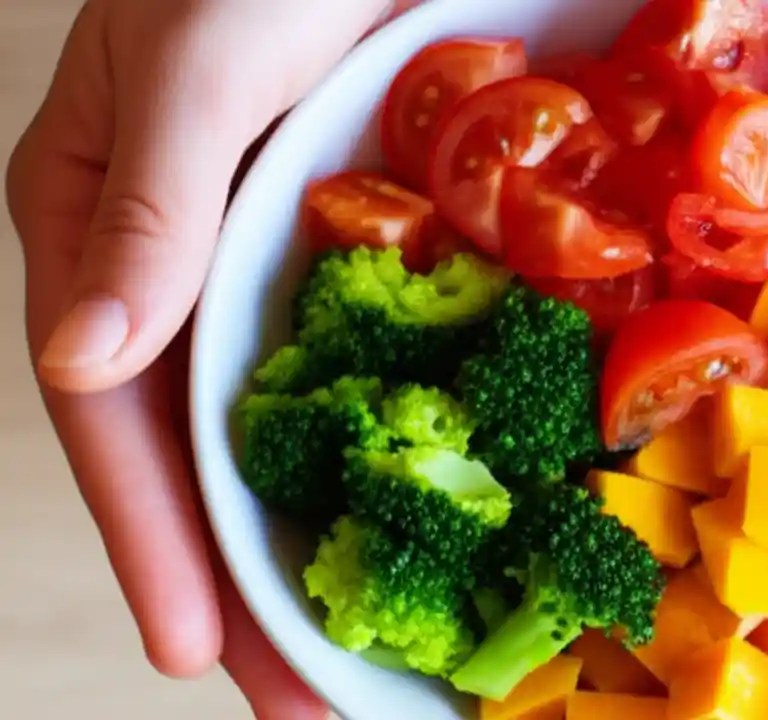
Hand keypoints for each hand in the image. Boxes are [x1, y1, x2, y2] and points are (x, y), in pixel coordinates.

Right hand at [6, 0, 396, 715]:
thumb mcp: (193, 66)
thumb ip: (141, 207)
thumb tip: (81, 360)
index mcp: (104, 231)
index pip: (115, 417)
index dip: (160, 539)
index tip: (201, 653)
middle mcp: (185, 265)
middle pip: (211, 451)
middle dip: (251, 580)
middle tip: (306, 703)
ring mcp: (278, 259)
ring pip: (294, 425)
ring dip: (328, 535)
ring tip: (373, 650)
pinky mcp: (366, 240)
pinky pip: (376, 361)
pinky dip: (397, 443)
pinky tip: (436, 508)